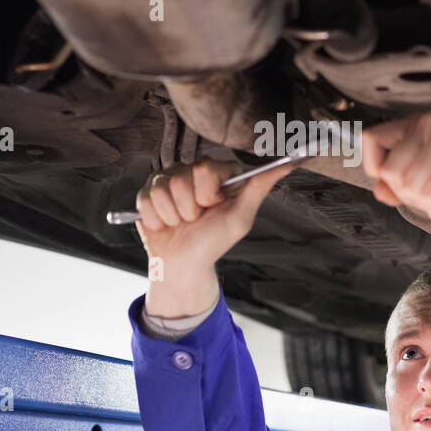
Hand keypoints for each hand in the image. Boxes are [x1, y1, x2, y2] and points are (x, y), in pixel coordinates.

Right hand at [134, 159, 289, 315]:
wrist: (183, 265)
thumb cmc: (213, 242)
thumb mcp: (240, 217)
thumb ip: (259, 187)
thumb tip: (286, 165)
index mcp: (218, 174)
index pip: (205, 168)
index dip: (207, 193)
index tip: (213, 207)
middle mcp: (193, 172)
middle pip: (181, 177)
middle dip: (189, 206)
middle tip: (196, 218)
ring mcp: (169, 180)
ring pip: (161, 188)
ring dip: (172, 215)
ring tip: (181, 223)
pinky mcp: (148, 191)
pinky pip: (145, 198)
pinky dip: (155, 219)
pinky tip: (166, 224)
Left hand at [359, 112, 430, 248]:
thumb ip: (401, 180)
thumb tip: (379, 191)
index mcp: (420, 122)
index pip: (370, 139)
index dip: (375, 169)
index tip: (394, 184)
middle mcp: (430, 125)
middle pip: (389, 172)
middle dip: (409, 195)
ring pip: (409, 189)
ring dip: (429, 206)